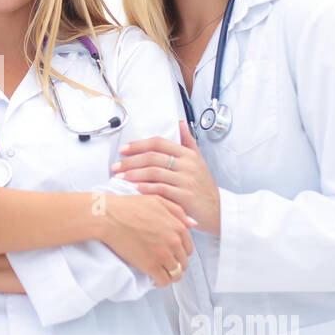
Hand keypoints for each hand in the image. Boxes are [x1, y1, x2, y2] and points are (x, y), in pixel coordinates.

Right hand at [95, 192, 194, 286]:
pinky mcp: (150, 266)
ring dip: (169, 275)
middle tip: (163, 264)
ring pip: (176, 274)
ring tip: (159, 272)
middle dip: (175, 264)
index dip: (180, 253)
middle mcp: (174, 242)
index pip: (188, 248)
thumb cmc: (130, 206)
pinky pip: (163, 281)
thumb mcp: (158, 200)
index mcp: (178, 227)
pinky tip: (153, 279)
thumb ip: (178, 212)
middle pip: (183, 262)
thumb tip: (193, 223)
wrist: (110, 217)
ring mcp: (163, 255)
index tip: (171, 254)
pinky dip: (160, 282)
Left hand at [112, 120, 220, 234]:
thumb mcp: (198, 161)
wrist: (218, 210)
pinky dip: (145, 188)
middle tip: (115, 167)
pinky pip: (160, 189)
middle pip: (152, 157)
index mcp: (188, 154)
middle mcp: (187, 164)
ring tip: (119, 178)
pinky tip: (133, 188)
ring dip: (133, 174)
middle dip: (130, 161)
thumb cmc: (203, 187)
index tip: (123, 150)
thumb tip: (180, 123)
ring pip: (154, 172)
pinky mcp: (185, 196)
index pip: (158, 143)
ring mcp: (186, 180)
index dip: (138, 144)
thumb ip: (188, 141)